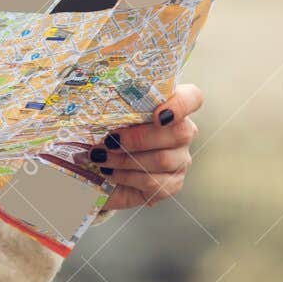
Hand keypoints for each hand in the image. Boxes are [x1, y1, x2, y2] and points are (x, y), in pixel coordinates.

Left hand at [89, 84, 202, 211]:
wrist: (99, 170)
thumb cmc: (106, 133)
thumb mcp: (107, 115)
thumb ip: (110, 107)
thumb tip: (89, 104)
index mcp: (171, 106)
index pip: (193, 98)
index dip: (181, 105)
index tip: (157, 114)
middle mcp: (182, 132)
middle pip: (180, 132)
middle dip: (139, 138)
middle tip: (109, 140)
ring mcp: (180, 159)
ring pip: (163, 159)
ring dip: (126, 159)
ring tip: (100, 157)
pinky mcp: (172, 184)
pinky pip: (155, 183)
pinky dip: (127, 177)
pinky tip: (110, 173)